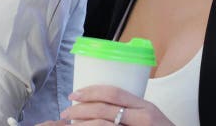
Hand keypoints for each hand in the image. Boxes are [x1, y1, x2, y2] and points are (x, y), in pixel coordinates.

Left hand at [58, 85, 173, 124]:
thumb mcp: (149, 115)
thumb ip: (130, 108)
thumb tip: (100, 102)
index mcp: (145, 107)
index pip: (114, 93)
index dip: (90, 92)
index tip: (74, 94)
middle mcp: (143, 118)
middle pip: (105, 110)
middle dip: (80, 110)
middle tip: (66, 113)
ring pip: (104, 125)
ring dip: (83, 125)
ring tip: (71, 124)